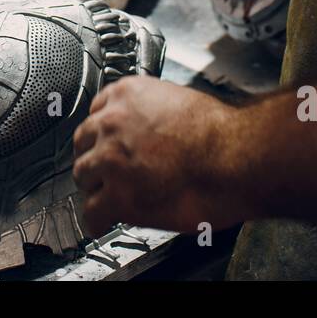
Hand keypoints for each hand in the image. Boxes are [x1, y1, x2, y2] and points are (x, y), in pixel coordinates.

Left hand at [72, 77, 239, 234]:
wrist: (233, 158)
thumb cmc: (220, 134)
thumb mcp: (179, 101)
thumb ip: (153, 113)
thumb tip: (149, 131)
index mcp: (128, 94)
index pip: (96, 111)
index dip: (102, 132)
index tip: (105, 141)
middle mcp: (112, 122)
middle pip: (83, 142)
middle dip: (94, 157)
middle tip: (105, 170)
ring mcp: (110, 159)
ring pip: (83, 175)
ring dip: (94, 187)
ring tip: (103, 197)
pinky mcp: (117, 195)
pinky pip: (92, 211)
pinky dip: (97, 220)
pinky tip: (103, 222)